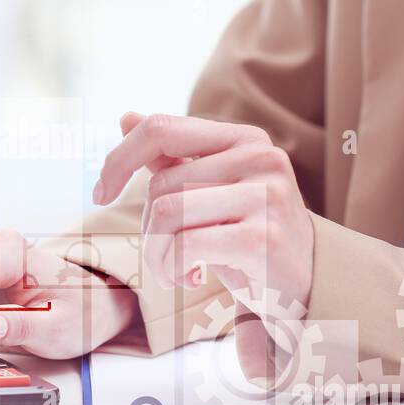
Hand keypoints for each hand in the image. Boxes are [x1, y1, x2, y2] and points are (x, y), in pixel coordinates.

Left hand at [93, 112, 314, 321]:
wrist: (304, 287)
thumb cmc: (250, 237)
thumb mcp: (212, 193)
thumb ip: (172, 158)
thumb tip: (126, 117)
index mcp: (245, 138)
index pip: (160, 127)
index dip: (118, 158)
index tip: (99, 193)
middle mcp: (260, 157)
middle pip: (159, 185)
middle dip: (147, 231)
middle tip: (165, 257)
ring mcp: (266, 195)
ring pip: (167, 214)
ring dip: (157, 255)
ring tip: (175, 270)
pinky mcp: (262, 238)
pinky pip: (184, 246)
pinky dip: (173, 269)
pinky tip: (190, 278)